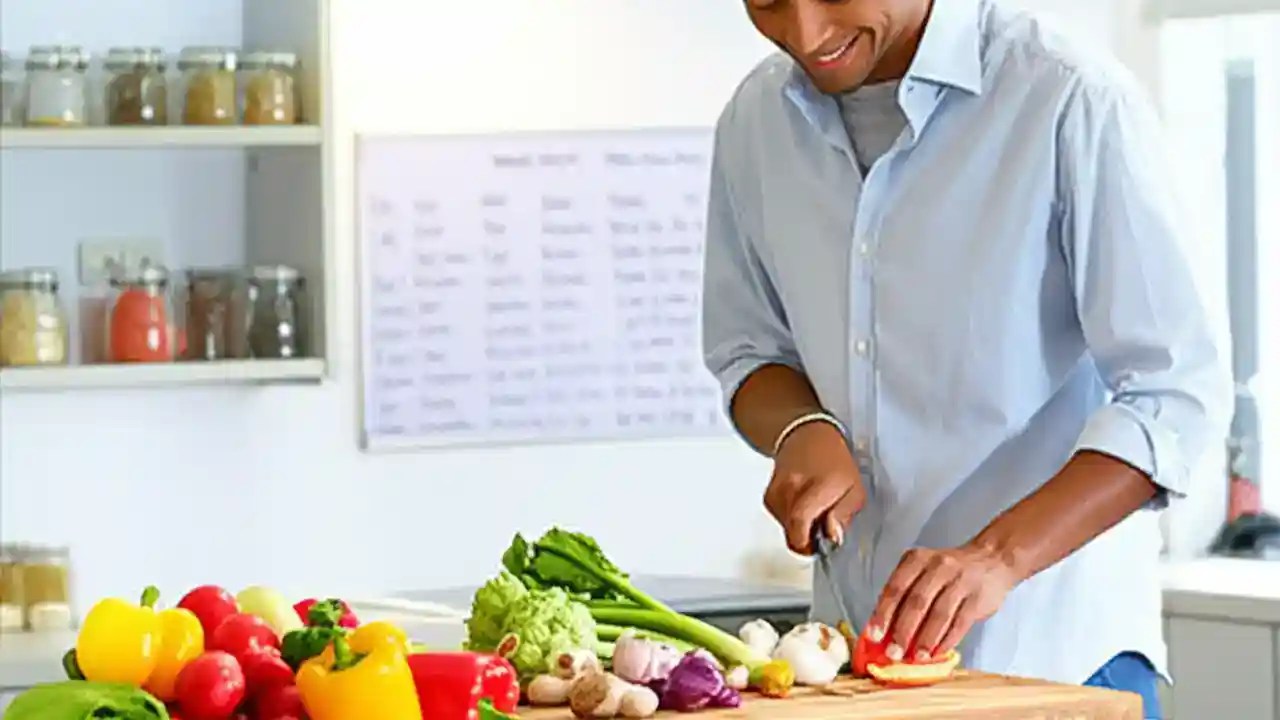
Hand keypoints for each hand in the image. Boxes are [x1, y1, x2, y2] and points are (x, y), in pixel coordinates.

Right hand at [763, 421, 865, 555]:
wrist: (807, 437)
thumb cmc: (834, 461)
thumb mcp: (855, 488)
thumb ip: (844, 515)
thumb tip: (832, 539)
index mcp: (818, 485)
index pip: (800, 522)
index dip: (807, 543)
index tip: (819, 546)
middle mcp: (792, 488)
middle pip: (793, 532)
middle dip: (809, 537)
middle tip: (824, 524)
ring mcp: (776, 492)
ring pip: (786, 529)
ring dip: (801, 528)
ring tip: (814, 509)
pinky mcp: (768, 498)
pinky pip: (780, 521)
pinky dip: (792, 520)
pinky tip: (802, 505)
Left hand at [867, 544, 1019, 661]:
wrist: (991, 560)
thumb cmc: (947, 572)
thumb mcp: (923, 571)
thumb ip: (905, 595)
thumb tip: (884, 631)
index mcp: (917, 559)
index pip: (896, 587)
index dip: (883, 613)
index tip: (874, 635)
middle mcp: (938, 567)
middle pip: (917, 602)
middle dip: (903, 631)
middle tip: (893, 653)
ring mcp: (960, 582)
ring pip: (939, 615)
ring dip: (925, 640)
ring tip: (916, 658)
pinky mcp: (978, 598)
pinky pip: (960, 623)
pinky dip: (947, 641)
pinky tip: (937, 653)